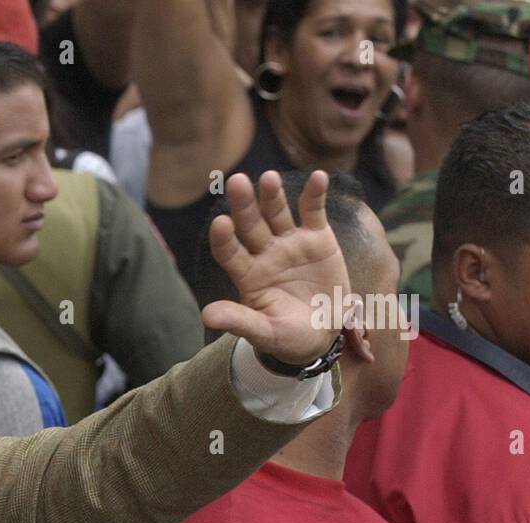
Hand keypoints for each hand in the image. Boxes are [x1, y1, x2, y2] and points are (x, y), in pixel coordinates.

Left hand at [202, 170, 359, 365]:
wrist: (323, 333)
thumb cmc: (287, 337)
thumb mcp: (264, 332)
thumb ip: (239, 321)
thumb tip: (206, 315)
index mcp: (247, 275)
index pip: (229, 252)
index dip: (224, 239)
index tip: (219, 224)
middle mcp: (264, 253)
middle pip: (250, 225)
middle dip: (244, 205)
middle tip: (237, 183)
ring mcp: (289, 242)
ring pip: (277, 213)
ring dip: (272, 195)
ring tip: (268, 178)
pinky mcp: (316, 237)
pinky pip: (314, 212)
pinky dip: (315, 194)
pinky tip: (318, 178)